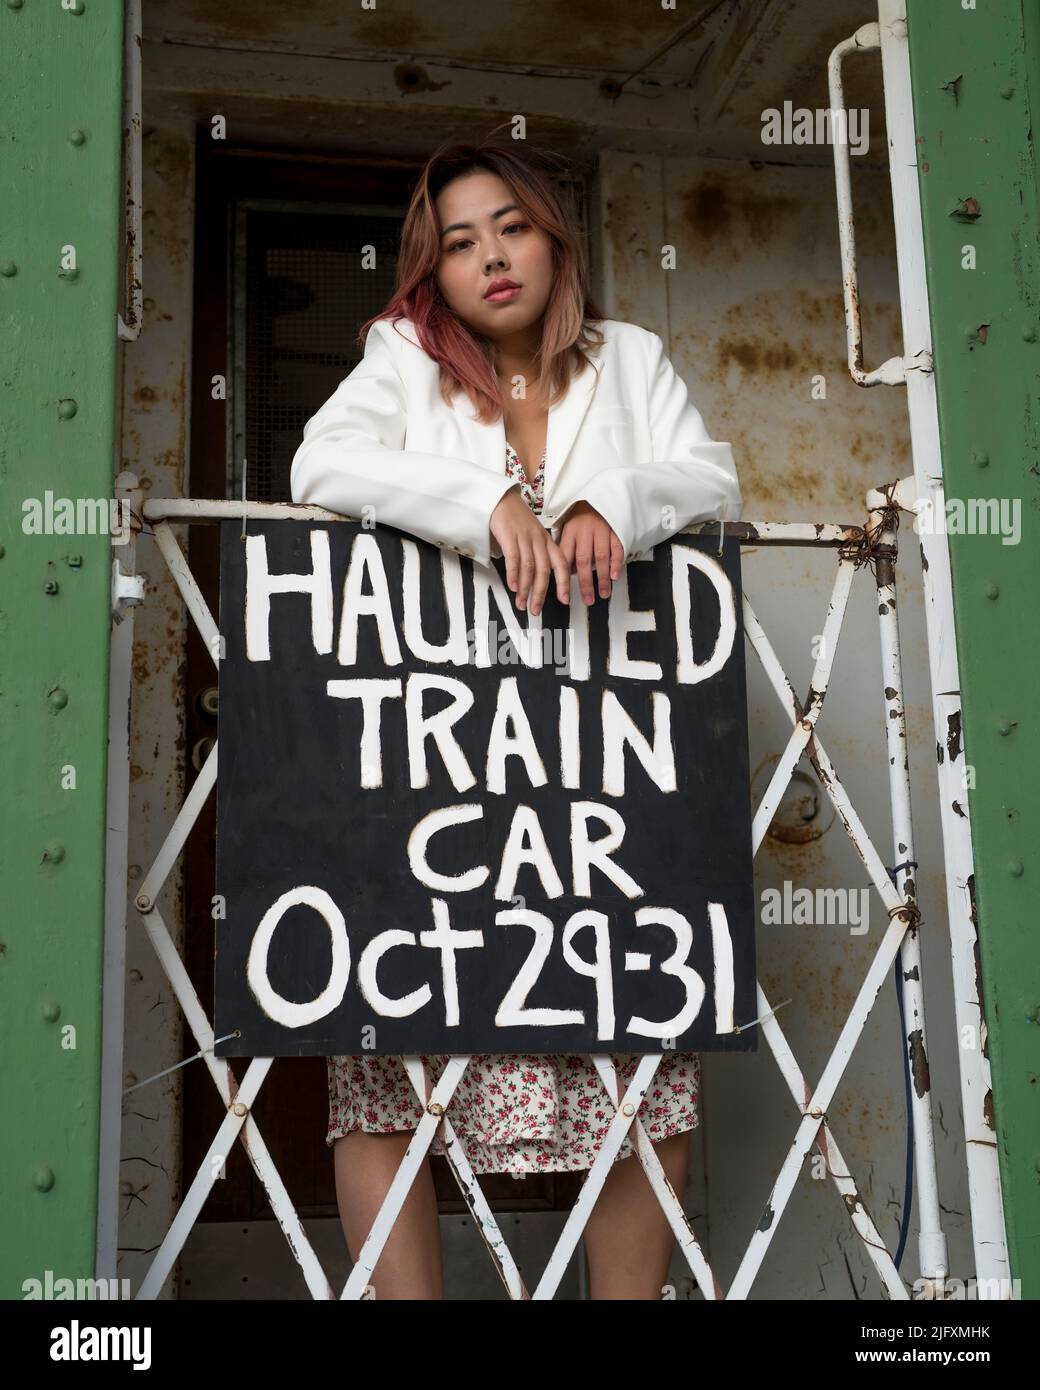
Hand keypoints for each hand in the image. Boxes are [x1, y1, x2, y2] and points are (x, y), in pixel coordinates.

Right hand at [490, 486, 570, 615]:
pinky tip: (514, 587)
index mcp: (547, 541)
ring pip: (530, 568)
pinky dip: (515, 575)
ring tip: (522, 604)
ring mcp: (525, 538)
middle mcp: (539, 540)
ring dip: (526, 589)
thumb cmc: (515, 519)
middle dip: (541, 593)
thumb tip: (535, 579)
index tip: (565, 600)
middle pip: (545, 571)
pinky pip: (514, 559)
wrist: (500, 499)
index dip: (564, 583)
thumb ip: (536, 553)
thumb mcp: (532, 535)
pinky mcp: (510, 536)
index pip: (561, 564)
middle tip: (536, 610)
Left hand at [556, 500, 624, 604]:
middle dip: (586, 583)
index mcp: (570, 532)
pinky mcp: (616, 530)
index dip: (564, 578)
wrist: (598, 495)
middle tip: (588, 600)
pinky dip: (617, 563)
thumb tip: (566, 573)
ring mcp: (602, 531)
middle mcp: (585, 532)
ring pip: (601, 557)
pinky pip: (617, 548)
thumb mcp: (567, 528)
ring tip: (603, 594)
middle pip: (584, 561)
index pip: (565, 557)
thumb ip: (566, 549)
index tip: (565, 596)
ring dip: (603, 578)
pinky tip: (615, 576)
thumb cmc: (581, 516)